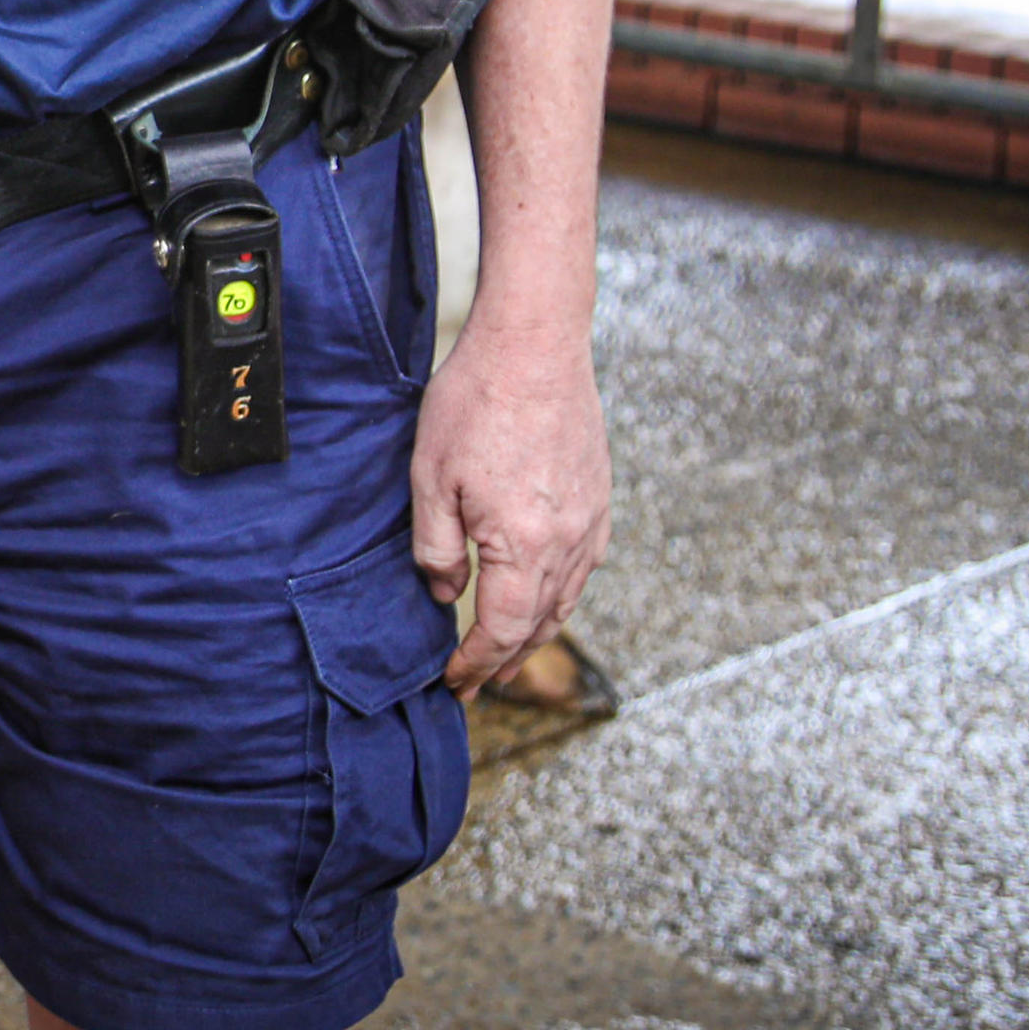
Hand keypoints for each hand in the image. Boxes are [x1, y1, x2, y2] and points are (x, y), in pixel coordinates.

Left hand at [408, 319, 605, 695]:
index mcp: (524, 545)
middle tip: (475, 686)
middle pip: (538, 624)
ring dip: (535, 634)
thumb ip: (435, 547)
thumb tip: (445, 593)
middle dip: (504, 661)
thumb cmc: (476, 402)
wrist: (535, 342)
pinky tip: (539, 597)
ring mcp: (590, 521)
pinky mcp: (598, 498)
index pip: (502, 630)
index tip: (453, 682)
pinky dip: (558, 596)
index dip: (475, 663)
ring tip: (507, 657)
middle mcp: (569, 542)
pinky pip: (581, 568)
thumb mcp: (430, 478)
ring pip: (566, 600)